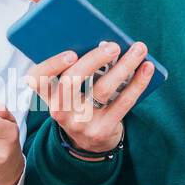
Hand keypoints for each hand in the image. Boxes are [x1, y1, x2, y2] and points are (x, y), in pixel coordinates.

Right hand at [23, 41, 153, 156]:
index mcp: (47, 95)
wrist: (90, 142)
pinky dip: (137, 83)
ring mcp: (80, 123)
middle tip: (114, 46)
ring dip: (123, 67)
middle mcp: (59, 110)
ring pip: (102, 90)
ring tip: (138, 49)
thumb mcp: (70, 91)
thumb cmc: (82, 103)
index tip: (71, 53)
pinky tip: (147, 68)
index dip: (52, 65)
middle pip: (71, 81)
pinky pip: (122, 103)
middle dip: (94, 60)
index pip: (37, 78)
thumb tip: (103, 41)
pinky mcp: (101, 130)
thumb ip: (77, 69)